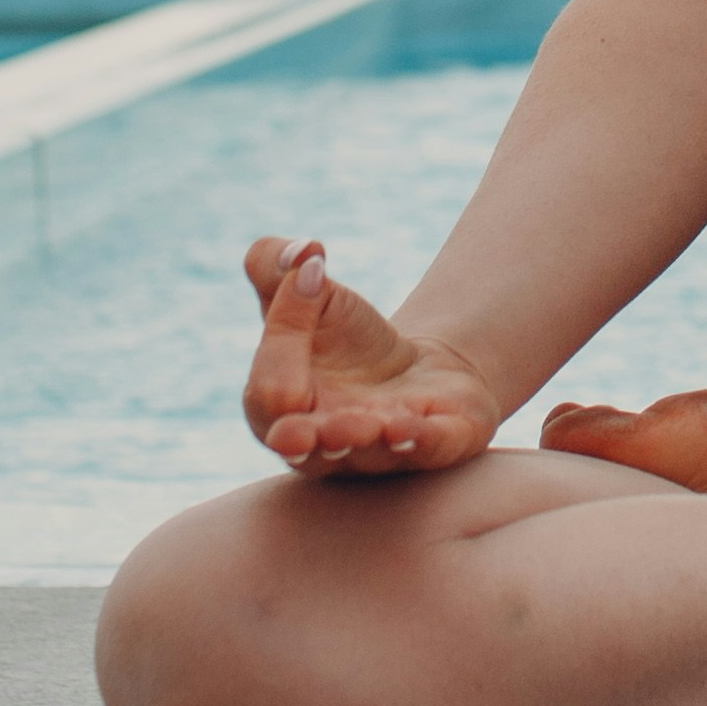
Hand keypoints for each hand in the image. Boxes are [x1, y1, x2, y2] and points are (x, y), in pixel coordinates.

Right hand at [238, 237, 508, 478]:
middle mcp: (325, 445)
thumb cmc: (351, 342)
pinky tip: (416, 425)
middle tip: (310, 431)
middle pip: (306, 447)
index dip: (284, 336)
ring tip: (375, 422)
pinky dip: (422, 439)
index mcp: (281, 413)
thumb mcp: (314, 294)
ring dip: (369, 438)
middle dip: (307, 436)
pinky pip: (428, 450)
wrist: (421, 369)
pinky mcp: (437, 447)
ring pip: (369, 454)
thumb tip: (302, 251)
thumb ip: (278, 266)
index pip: (270, 389)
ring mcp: (381, 452)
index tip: (312, 276)